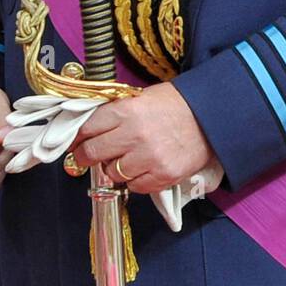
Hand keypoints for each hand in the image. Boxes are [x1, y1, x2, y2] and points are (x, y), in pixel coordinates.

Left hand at [70, 83, 213, 194]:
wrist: (211, 117)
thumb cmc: (176, 105)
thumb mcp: (141, 98)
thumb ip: (116, 112)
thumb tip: (89, 128)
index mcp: (126, 111)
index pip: (88, 127)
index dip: (77, 136)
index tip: (74, 141)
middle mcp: (134, 135)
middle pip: (94, 152)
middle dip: (85, 156)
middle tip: (84, 157)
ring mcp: (148, 157)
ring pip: (112, 173)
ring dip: (113, 169)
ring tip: (123, 159)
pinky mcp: (162, 175)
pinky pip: (134, 187)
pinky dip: (133, 181)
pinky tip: (141, 169)